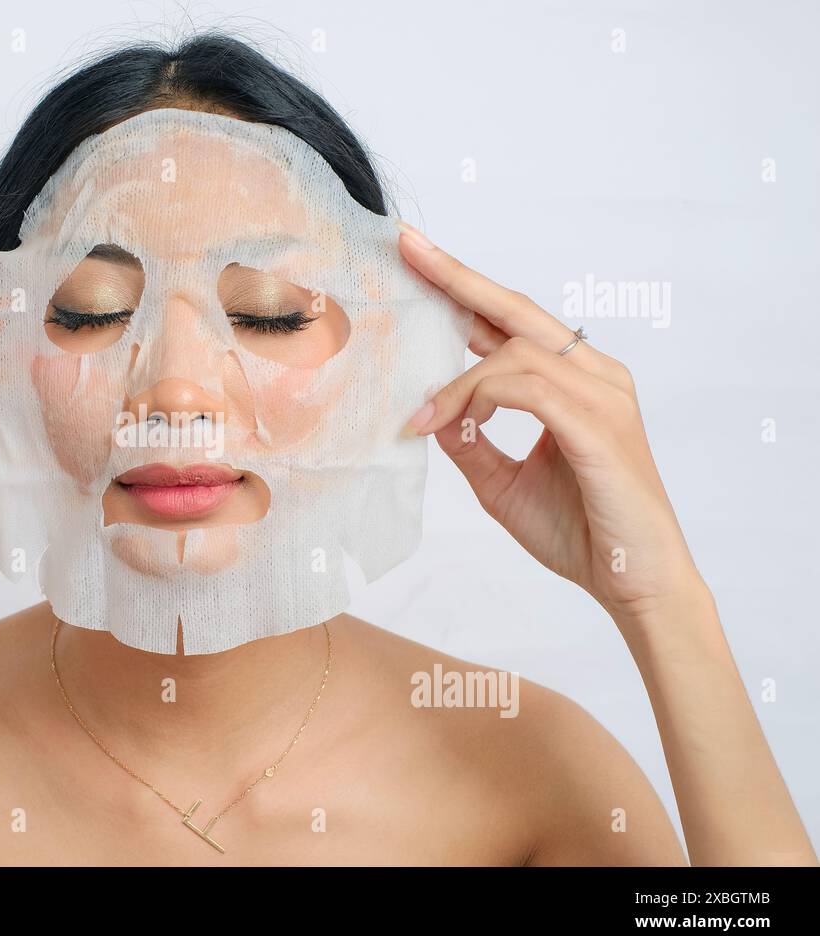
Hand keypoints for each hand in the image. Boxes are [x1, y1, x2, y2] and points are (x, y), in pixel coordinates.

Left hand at [397, 221, 704, 622]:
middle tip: (408, 245)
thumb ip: (470, 442)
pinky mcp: (599, 424)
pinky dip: (478, 398)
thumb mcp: (501, 483)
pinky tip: (450, 422)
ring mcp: (603, 394)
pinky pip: (527, 388)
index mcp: (578, 382)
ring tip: (421, 420)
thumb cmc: (582, 532)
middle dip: (458, 276)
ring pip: (514, 353)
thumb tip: (428, 412)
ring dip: (456, 383)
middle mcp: (595, 375)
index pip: (512, 323)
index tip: (418, 258)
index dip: (464, 290)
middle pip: (517, 309)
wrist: (633, 583)